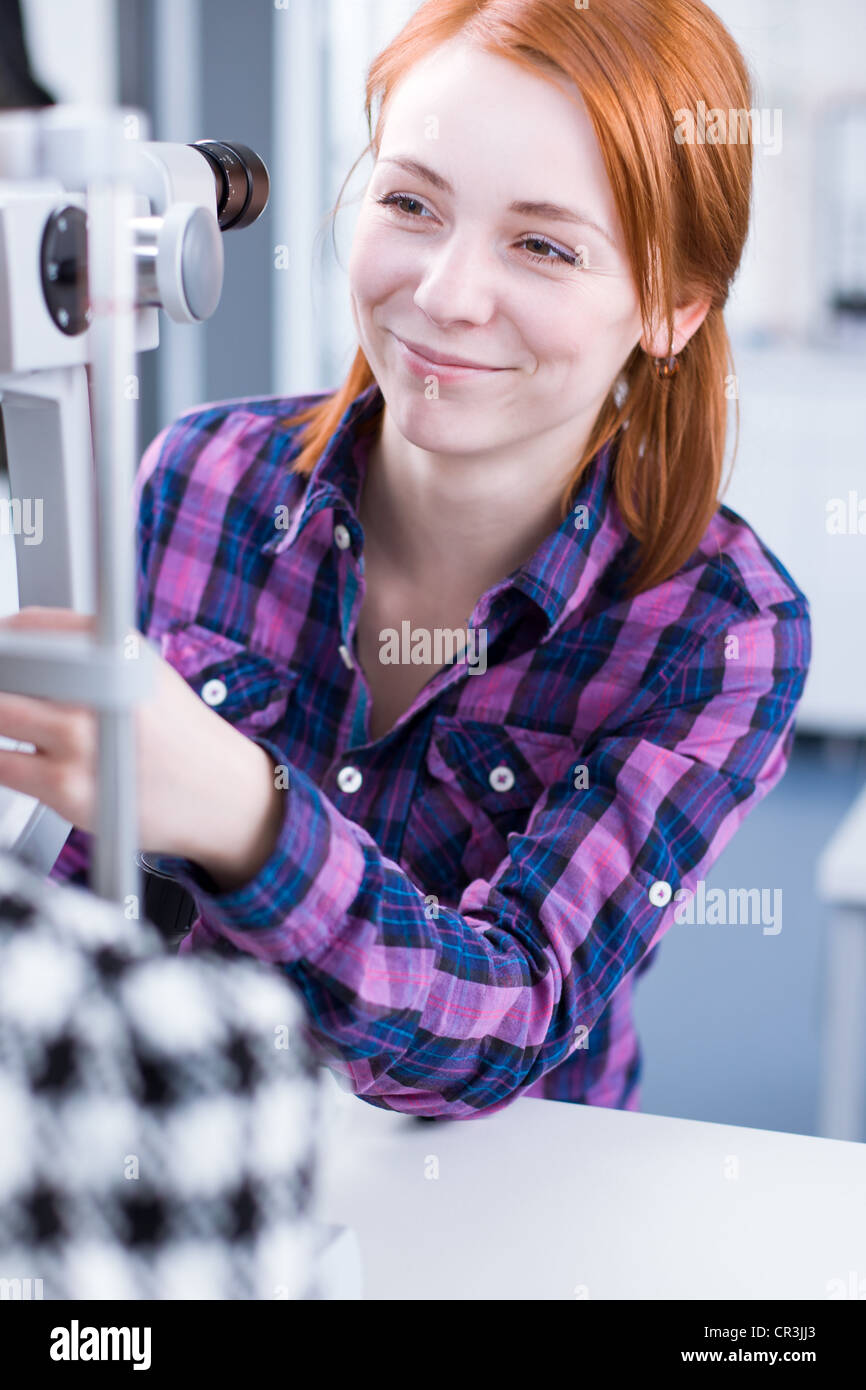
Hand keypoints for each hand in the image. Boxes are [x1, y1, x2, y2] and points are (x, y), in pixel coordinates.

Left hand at [0, 605, 279, 872]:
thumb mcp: (146, 673)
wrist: (223, 795)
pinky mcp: (69, 786)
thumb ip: (91, 653)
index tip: (5, 652)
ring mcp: (85, 738)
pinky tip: (19, 760)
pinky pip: (3, 764)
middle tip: (11, 692)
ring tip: (14, 724)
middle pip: (11, 665)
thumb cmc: (180, 739)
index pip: (35, 624)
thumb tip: (19, 648)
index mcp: (122, 649)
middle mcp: (104, 687)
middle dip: (3, 679)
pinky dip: (1, 760)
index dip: (7, 638)